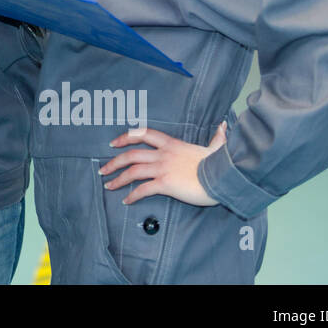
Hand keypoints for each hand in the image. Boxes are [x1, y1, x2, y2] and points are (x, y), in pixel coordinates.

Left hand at [98, 122, 226, 206]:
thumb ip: (218, 137)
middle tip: (103, 170)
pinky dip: (132, 195)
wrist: (223, 177)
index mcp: (172, 144)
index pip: (143, 134)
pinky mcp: (165, 184)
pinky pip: (143, 189)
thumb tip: (224, 126)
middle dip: (114, 162)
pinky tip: (127, 200)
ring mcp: (163, 168)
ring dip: (118, 179)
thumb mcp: (217, 147)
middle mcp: (164, 154)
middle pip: (131, 154)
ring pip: (133, 171)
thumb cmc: (220, 165)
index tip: (114, 143)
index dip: (126, 137)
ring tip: (109, 185)